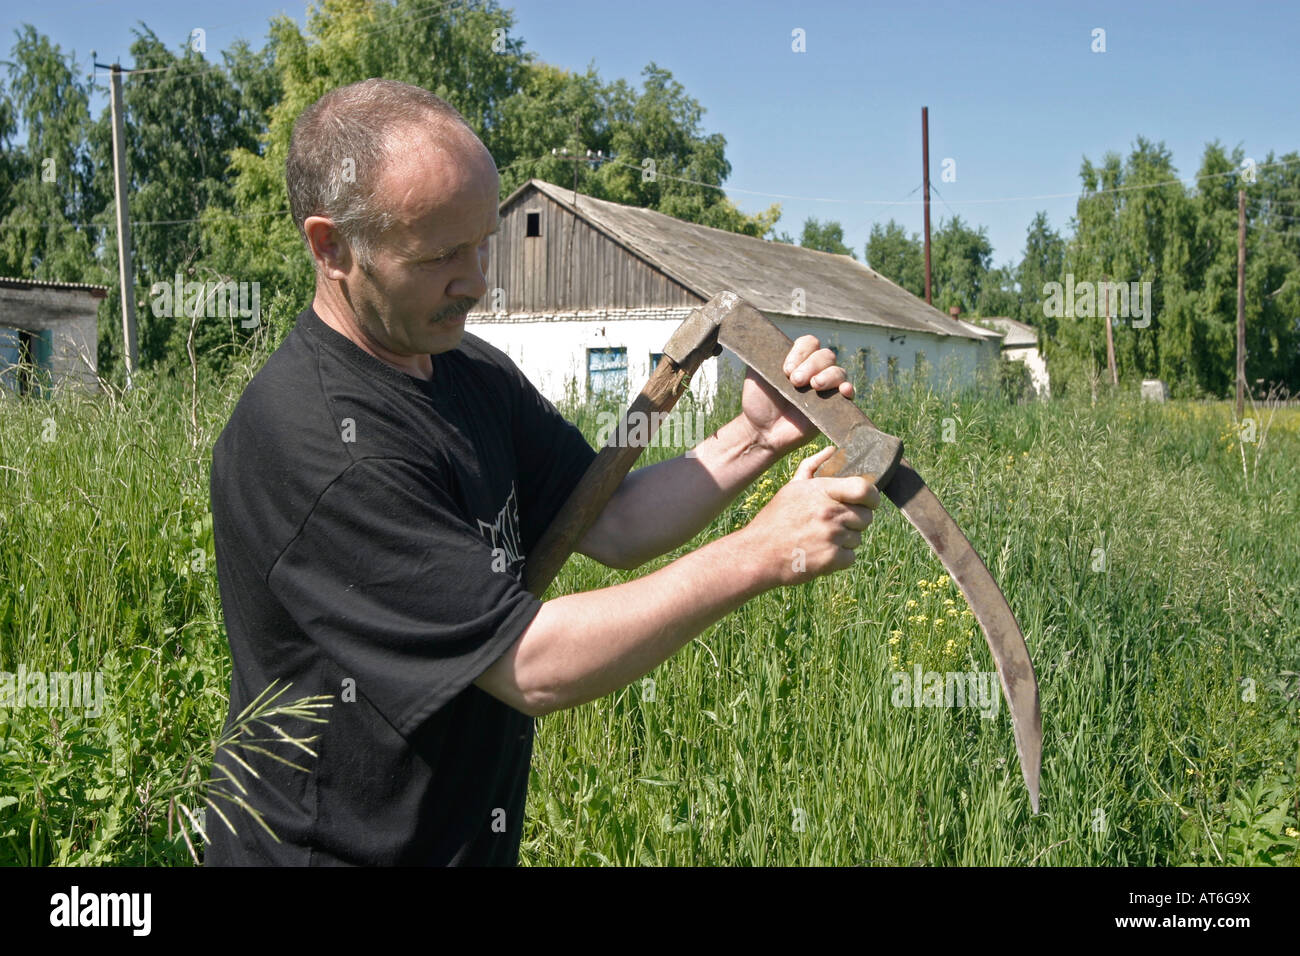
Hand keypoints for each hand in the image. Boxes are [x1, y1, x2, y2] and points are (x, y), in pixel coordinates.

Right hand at [740, 446, 879, 587]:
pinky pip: (851, 557)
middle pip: (866, 517)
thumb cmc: (775, 519)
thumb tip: (832, 450)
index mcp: (821, 491)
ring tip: (821, 540)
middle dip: (854, 522)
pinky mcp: (832, 559)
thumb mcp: (791, 488)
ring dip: (845, 541)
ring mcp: (832, 536)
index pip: (865, 489)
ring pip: (858, 538)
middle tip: (833, 525)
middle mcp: (829, 511)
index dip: (872, 497)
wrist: (758, 554)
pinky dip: (839, 559)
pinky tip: (820, 553)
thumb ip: (812, 466)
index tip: (868, 503)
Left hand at [741, 335, 854, 455]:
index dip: (801, 352)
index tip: (786, 369)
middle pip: (826, 355)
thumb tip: (769, 335)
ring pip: (838, 371)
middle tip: (795, 381)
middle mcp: (814, 370)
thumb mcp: (756, 374)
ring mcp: (825, 388)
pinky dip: (848, 388)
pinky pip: (849, 392)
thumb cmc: (758, 402)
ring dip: (828, 376)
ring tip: (814, 386)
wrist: (762, 431)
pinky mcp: (833, 407)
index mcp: (797, 359)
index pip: (810, 343)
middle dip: (812, 365)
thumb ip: (765, 354)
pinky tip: (843, 390)